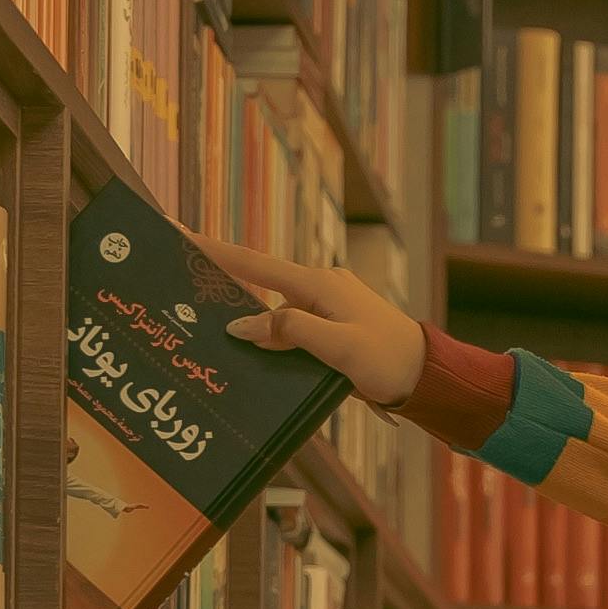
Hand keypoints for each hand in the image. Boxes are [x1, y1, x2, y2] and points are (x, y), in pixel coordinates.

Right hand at [195, 238, 427, 408]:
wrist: (428, 375)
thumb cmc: (390, 359)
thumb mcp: (340, 347)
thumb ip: (290, 332)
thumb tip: (242, 325)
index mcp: (319, 285)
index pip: (255, 264)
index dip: (214, 250)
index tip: (179, 233)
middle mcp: (319, 289)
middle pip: (259, 285)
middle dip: (222, 287)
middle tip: (181, 290)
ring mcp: (325, 307)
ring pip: (273, 314)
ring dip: (248, 325)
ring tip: (210, 333)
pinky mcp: (329, 328)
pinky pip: (289, 329)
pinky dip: (271, 340)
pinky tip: (253, 357)